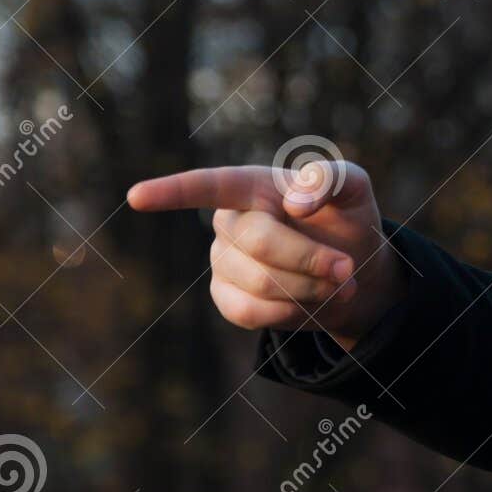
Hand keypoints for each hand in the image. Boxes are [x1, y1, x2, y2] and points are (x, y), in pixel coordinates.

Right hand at [126, 160, 405, 351]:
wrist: (355, 272)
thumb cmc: (346, 221)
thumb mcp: (355, 190)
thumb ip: (332, 179)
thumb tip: (296, 203)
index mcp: (252, 186)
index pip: (210, 186)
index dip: (174, 192)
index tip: (137, 198)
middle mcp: (229, 221)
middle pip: (260, 241)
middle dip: (310, 258)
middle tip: (346, 267)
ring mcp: (223, 261)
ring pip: (260, 282)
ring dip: (310, 287)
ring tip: (337, 281)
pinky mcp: (228, 297)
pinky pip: (251, 312)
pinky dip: (292, 312)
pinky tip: (310, 300)